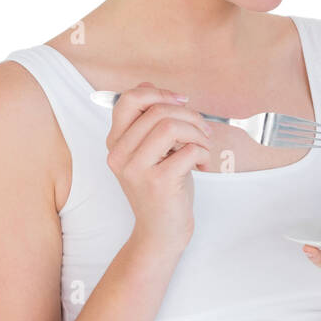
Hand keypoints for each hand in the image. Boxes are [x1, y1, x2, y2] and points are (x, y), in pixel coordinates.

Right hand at [105, 82, 213, 247]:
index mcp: (116, 142)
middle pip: (157, 111)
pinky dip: (203, 153)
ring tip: (204, 148)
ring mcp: (136, 169)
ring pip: (171, 126)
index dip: (159, 93)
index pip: (129, 100)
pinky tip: (203, 166)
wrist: (161, 232)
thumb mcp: (152, 151)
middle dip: (190, 116)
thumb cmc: (163, 187)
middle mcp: (119, 154)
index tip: (182, 102)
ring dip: (197, 133)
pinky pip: (189, 150)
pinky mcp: (157, 182)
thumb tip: (153, 88)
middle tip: (203, 132)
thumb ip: (149, 123)